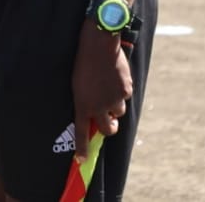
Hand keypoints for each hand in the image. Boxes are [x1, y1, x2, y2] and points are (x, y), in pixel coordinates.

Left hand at [71, 26, 131, 161]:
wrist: (99, 45)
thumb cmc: (83, 62)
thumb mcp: (78, 84)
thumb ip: (86, 100)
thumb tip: (94, 113)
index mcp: (83, 105)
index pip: (82, 132)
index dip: (82, 148)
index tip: (81, 160)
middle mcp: (99, 106)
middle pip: (108, 129)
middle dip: (109, 127)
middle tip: (108, 121)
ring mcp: (114, 99)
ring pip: (118, 111)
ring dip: (114, 104)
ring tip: (108, 86)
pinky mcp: (126, 91)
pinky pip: (125, 95)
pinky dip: (121, 89)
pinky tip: (115, 76)